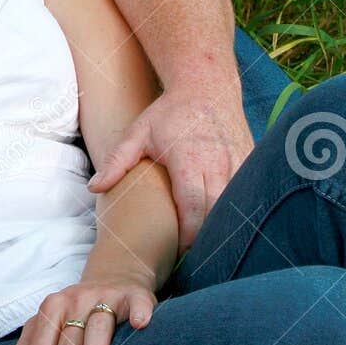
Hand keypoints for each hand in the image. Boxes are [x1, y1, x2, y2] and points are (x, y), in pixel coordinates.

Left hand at [12, 279, 156, 344]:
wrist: (114, 278)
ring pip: (97, 330)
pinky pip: (138, 304)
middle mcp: (75, 300)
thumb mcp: (50, 325)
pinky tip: (140, 326)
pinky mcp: (135, 294)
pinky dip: (140, 313)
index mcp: (50, 310)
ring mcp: (106, 296)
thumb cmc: (79, 313)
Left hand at [87, 80, 251, 248]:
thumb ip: (117, 162)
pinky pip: (247, 194)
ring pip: (235, 207)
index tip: (178, 253)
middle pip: (217, 215)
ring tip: (208, 248)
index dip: (189, 236)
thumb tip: (94, 189)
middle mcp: (219, 165)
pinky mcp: (251, 162)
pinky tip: (225, 224)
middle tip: (192, 260)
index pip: (193, 210)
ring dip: (223, 226)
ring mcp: (240, 164)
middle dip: (207, 239)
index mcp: (190, 162)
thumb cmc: (169, 112)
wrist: (207, 84)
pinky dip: (236, 210)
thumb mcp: (138, 133)